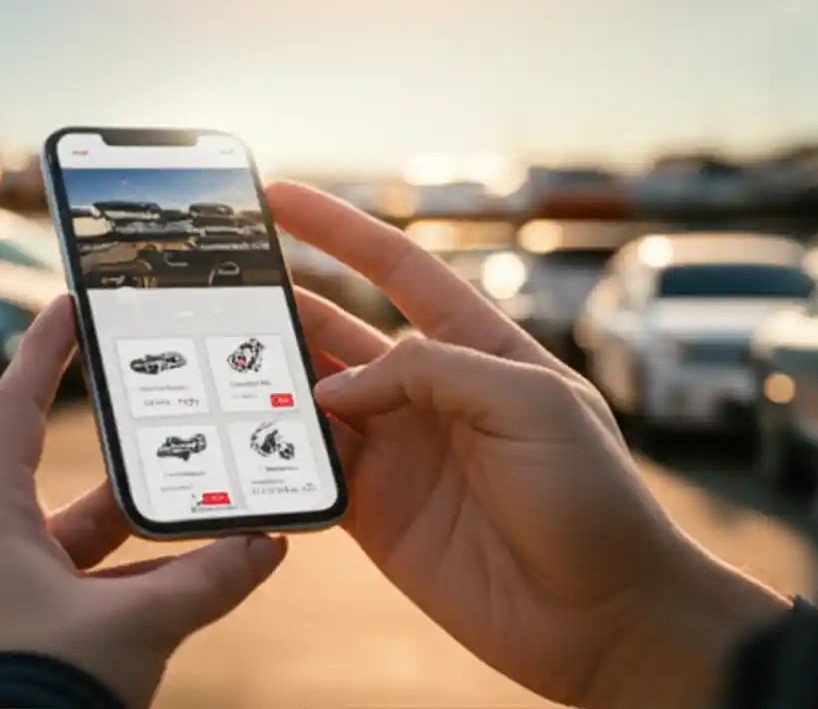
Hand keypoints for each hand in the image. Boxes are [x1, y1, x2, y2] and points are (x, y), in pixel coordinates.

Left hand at [0, 297, 286, 707]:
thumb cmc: (43, 691)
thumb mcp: (136, 626)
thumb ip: (206, 582)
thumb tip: (269, 549)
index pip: (11, 409)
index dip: (42, 352)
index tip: (66, 305)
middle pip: (63, 489)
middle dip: (129, 469)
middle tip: (177, 426)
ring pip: (78, 551)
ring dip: (141, 543)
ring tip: (211, 518)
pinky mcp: (9, 641)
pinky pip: (74, 595)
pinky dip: (127, 589)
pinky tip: (186, 588)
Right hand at [269, 182, 789, 708]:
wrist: (603, 618)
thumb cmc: (593, 499)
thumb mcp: (529, 404)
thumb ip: (431, 372)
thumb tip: (338, 384)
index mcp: (478, 349)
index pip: (396, 270)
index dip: (338, 230)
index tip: (280, 198)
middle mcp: (431, 395)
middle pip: (340, 331)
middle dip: (284, 304)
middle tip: (221, 286)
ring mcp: (400, 453)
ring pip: (315, 400)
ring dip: (270, 380)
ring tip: (214, 358)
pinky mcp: (377, 513)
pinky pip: (313, 473)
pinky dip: (277, 456)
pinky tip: (242, 438)